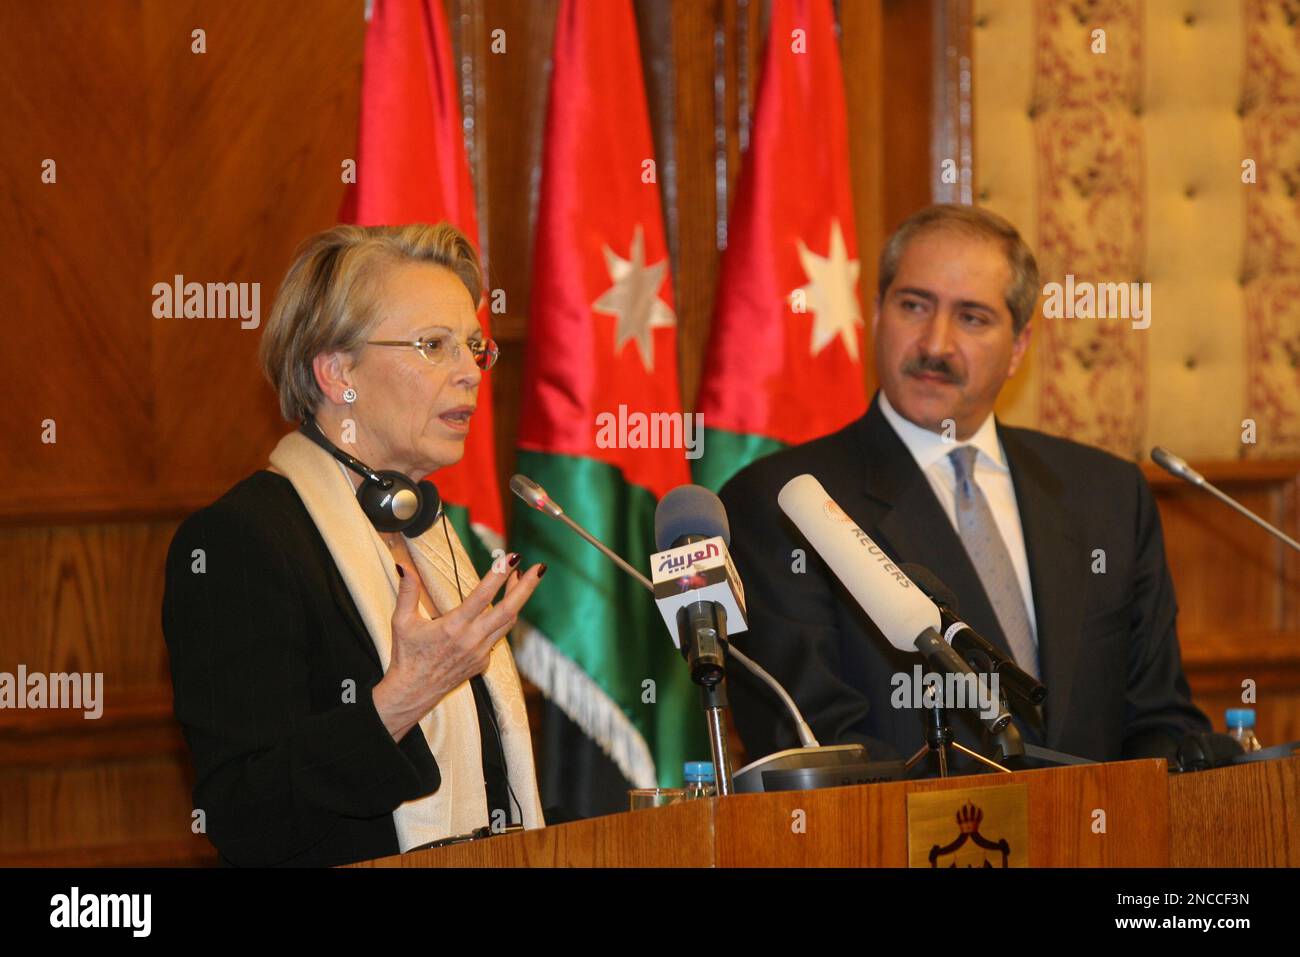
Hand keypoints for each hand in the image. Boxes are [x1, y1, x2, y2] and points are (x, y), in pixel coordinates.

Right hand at [373, 554, 544, 740]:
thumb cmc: (406, 656)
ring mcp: (480, 653)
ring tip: (521, 578)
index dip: (499, 575)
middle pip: (508, 611)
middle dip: (526, 587)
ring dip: (517, 599)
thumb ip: (407, 592)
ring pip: (508, 622)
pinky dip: (502, 619)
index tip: (512, 557)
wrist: (412, 692)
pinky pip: (498, 636)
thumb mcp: (402, 622)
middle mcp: (471, 640)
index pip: (483, 596)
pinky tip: (500, 606)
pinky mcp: (483, 662)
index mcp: (453, 627)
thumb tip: (404, 565)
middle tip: (539, 568)